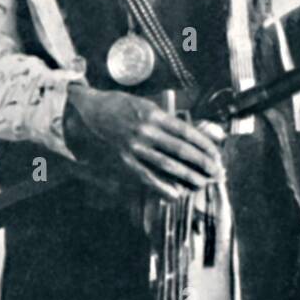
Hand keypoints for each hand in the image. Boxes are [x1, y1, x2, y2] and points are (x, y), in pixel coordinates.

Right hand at [66, 84, 224, 199]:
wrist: (82, 112)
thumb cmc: (116, 106)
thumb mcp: (144, 104)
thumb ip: (165, 119)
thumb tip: (190, 132)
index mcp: (154, 115)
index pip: (187, 133)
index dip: (205, 146)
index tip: (217, 154)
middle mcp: (146, 132)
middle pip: (182, 151)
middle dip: (203, 163)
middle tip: (218, 172)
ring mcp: (134, 148)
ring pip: (168, 166)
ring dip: (189, 176)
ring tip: (203, 183)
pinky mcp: (122, 162)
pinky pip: (146, 177)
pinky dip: (162, 187)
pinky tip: (176, 194)